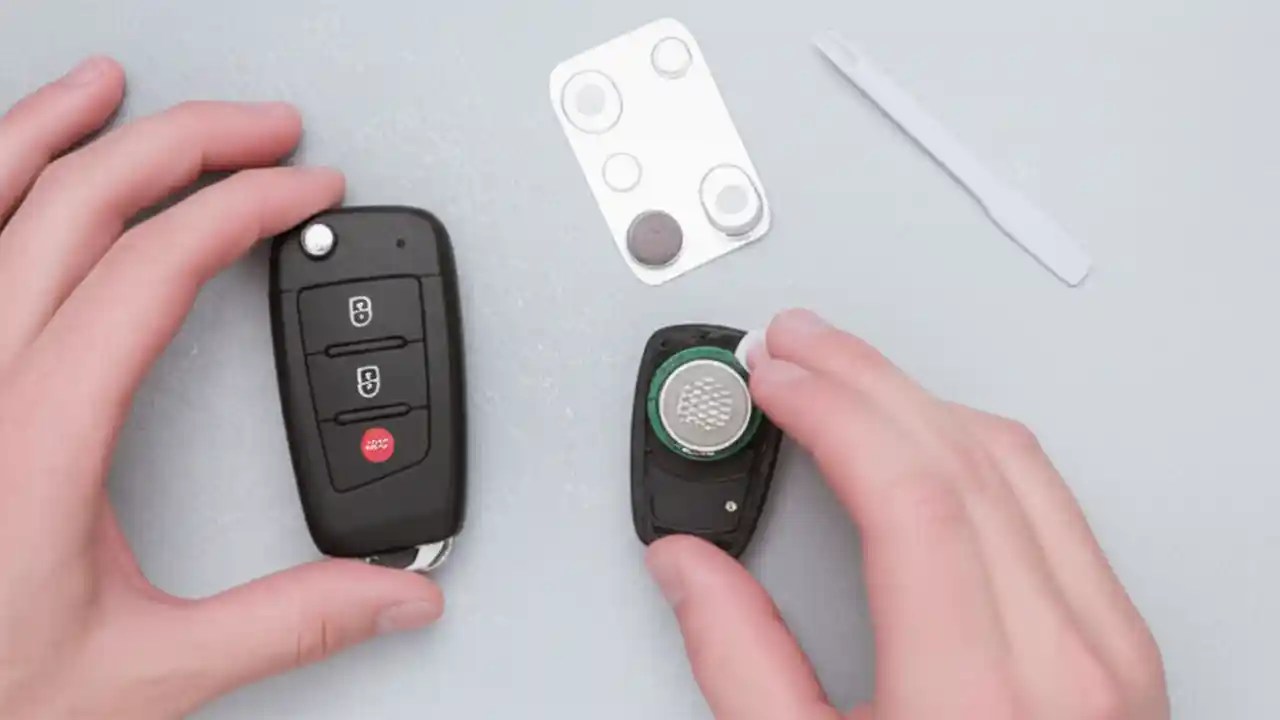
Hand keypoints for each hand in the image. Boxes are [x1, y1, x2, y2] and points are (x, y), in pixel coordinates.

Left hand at [0, 58, 442, 718]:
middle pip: (78, 204)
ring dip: (54, 129)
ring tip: (113, 89)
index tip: (305, 191)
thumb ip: (287, 624)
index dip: (243, 207)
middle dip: (186, 143)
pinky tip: (4, 167)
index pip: (153, 268)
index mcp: (37, 436)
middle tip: (262, 128)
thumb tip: (392, 594)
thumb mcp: (147, 671)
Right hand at [646, 309, 1168, 718]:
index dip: (829, 410)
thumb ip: (737, 663)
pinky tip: (920, 437)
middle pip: (963, 458)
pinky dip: (972, 450)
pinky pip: (1049, 508)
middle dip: (865, 377)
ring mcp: (1108, 651)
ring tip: (842, 374)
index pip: (909, 493)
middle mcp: (1068, 660)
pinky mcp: (1119, 651)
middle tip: (793, 346)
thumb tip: (687, 567)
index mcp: (980, 696)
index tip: (771, 377)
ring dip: (920, 401)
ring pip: (1017, 467)